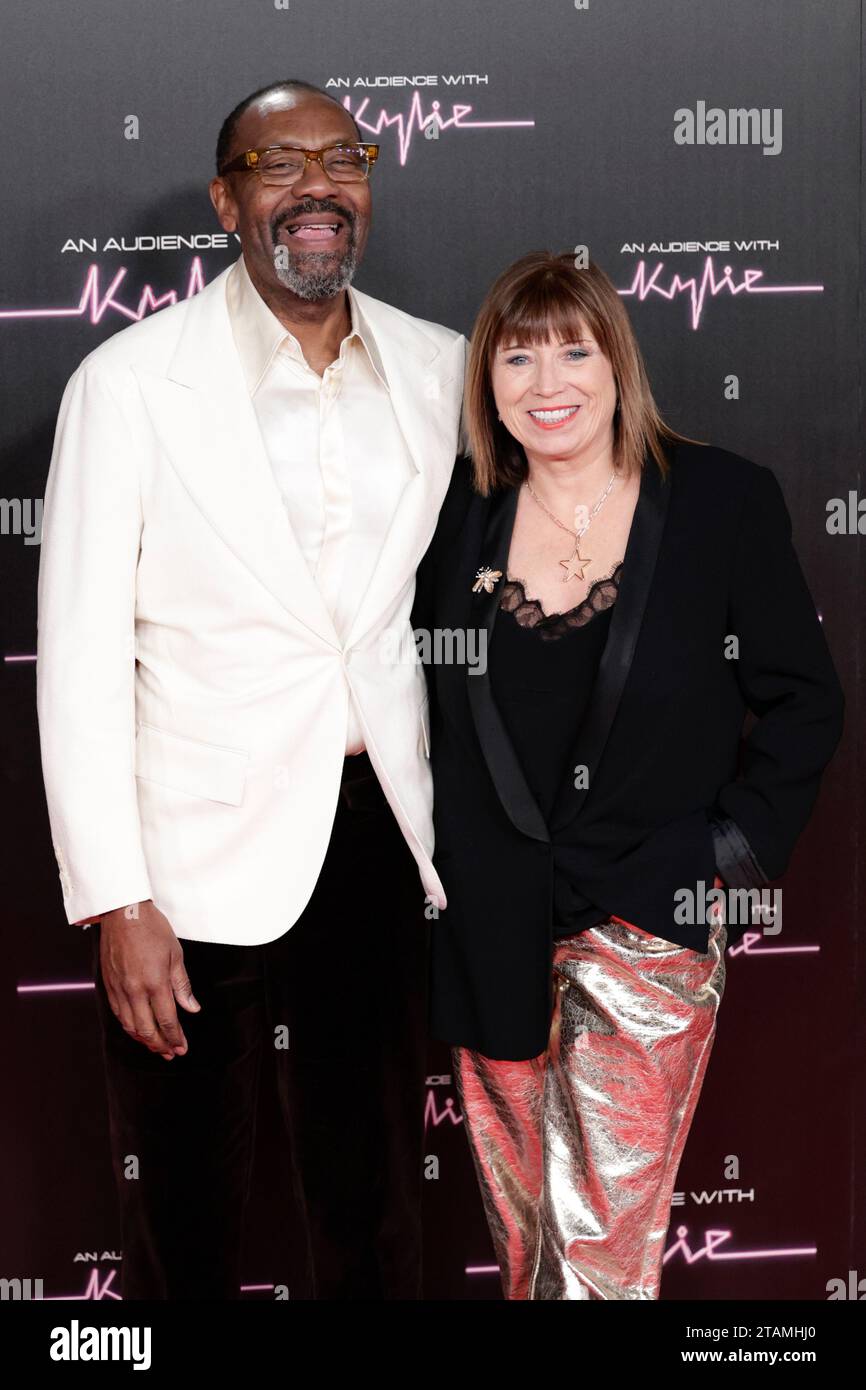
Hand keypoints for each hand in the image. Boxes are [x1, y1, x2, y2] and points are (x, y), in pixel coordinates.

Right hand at [98, 900, 200, 1059]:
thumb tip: (192, 1008)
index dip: (176, 1037)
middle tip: (171, 1053)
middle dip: (161, 1045)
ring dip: (144, 1040)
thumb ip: (182, 986)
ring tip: (157, 1046)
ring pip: (130, 1025)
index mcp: (155, 982)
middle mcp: (135, 990)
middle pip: (147, 1029)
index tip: (182, 1047)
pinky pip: (119, 1014)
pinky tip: (138, 1030)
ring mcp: (119, 989)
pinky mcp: (108, 985)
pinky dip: (129, 1026)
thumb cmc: (152, 929)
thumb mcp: (176, 954)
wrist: (124, 913)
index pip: (167, 1020)